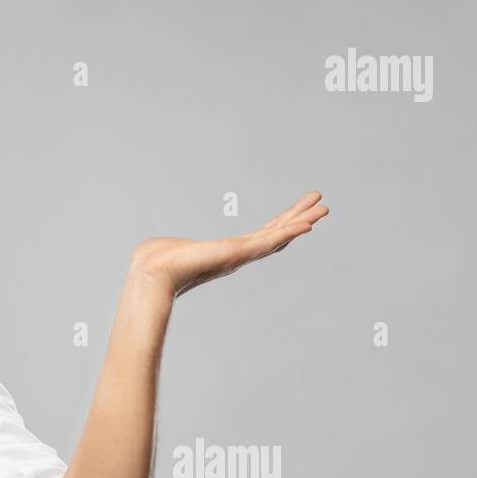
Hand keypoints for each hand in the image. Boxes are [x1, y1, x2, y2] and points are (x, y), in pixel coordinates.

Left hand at [131, 191, 328, 298]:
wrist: (152, 271)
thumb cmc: (155, 262)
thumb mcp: (171, 249)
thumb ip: (173, 248)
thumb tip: (154, 250)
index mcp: (226, 252)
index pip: (260, 236)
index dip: (281, 225)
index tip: (299, 213)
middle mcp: (238, 255)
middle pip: (276, 233)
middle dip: (299, 218)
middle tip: (322, 205)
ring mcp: (240, 255)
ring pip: (278, 236)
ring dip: (302, 222)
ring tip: (324, 209)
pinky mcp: (238, 253)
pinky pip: (269, 240)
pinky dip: (288, 232)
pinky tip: (306, 224)